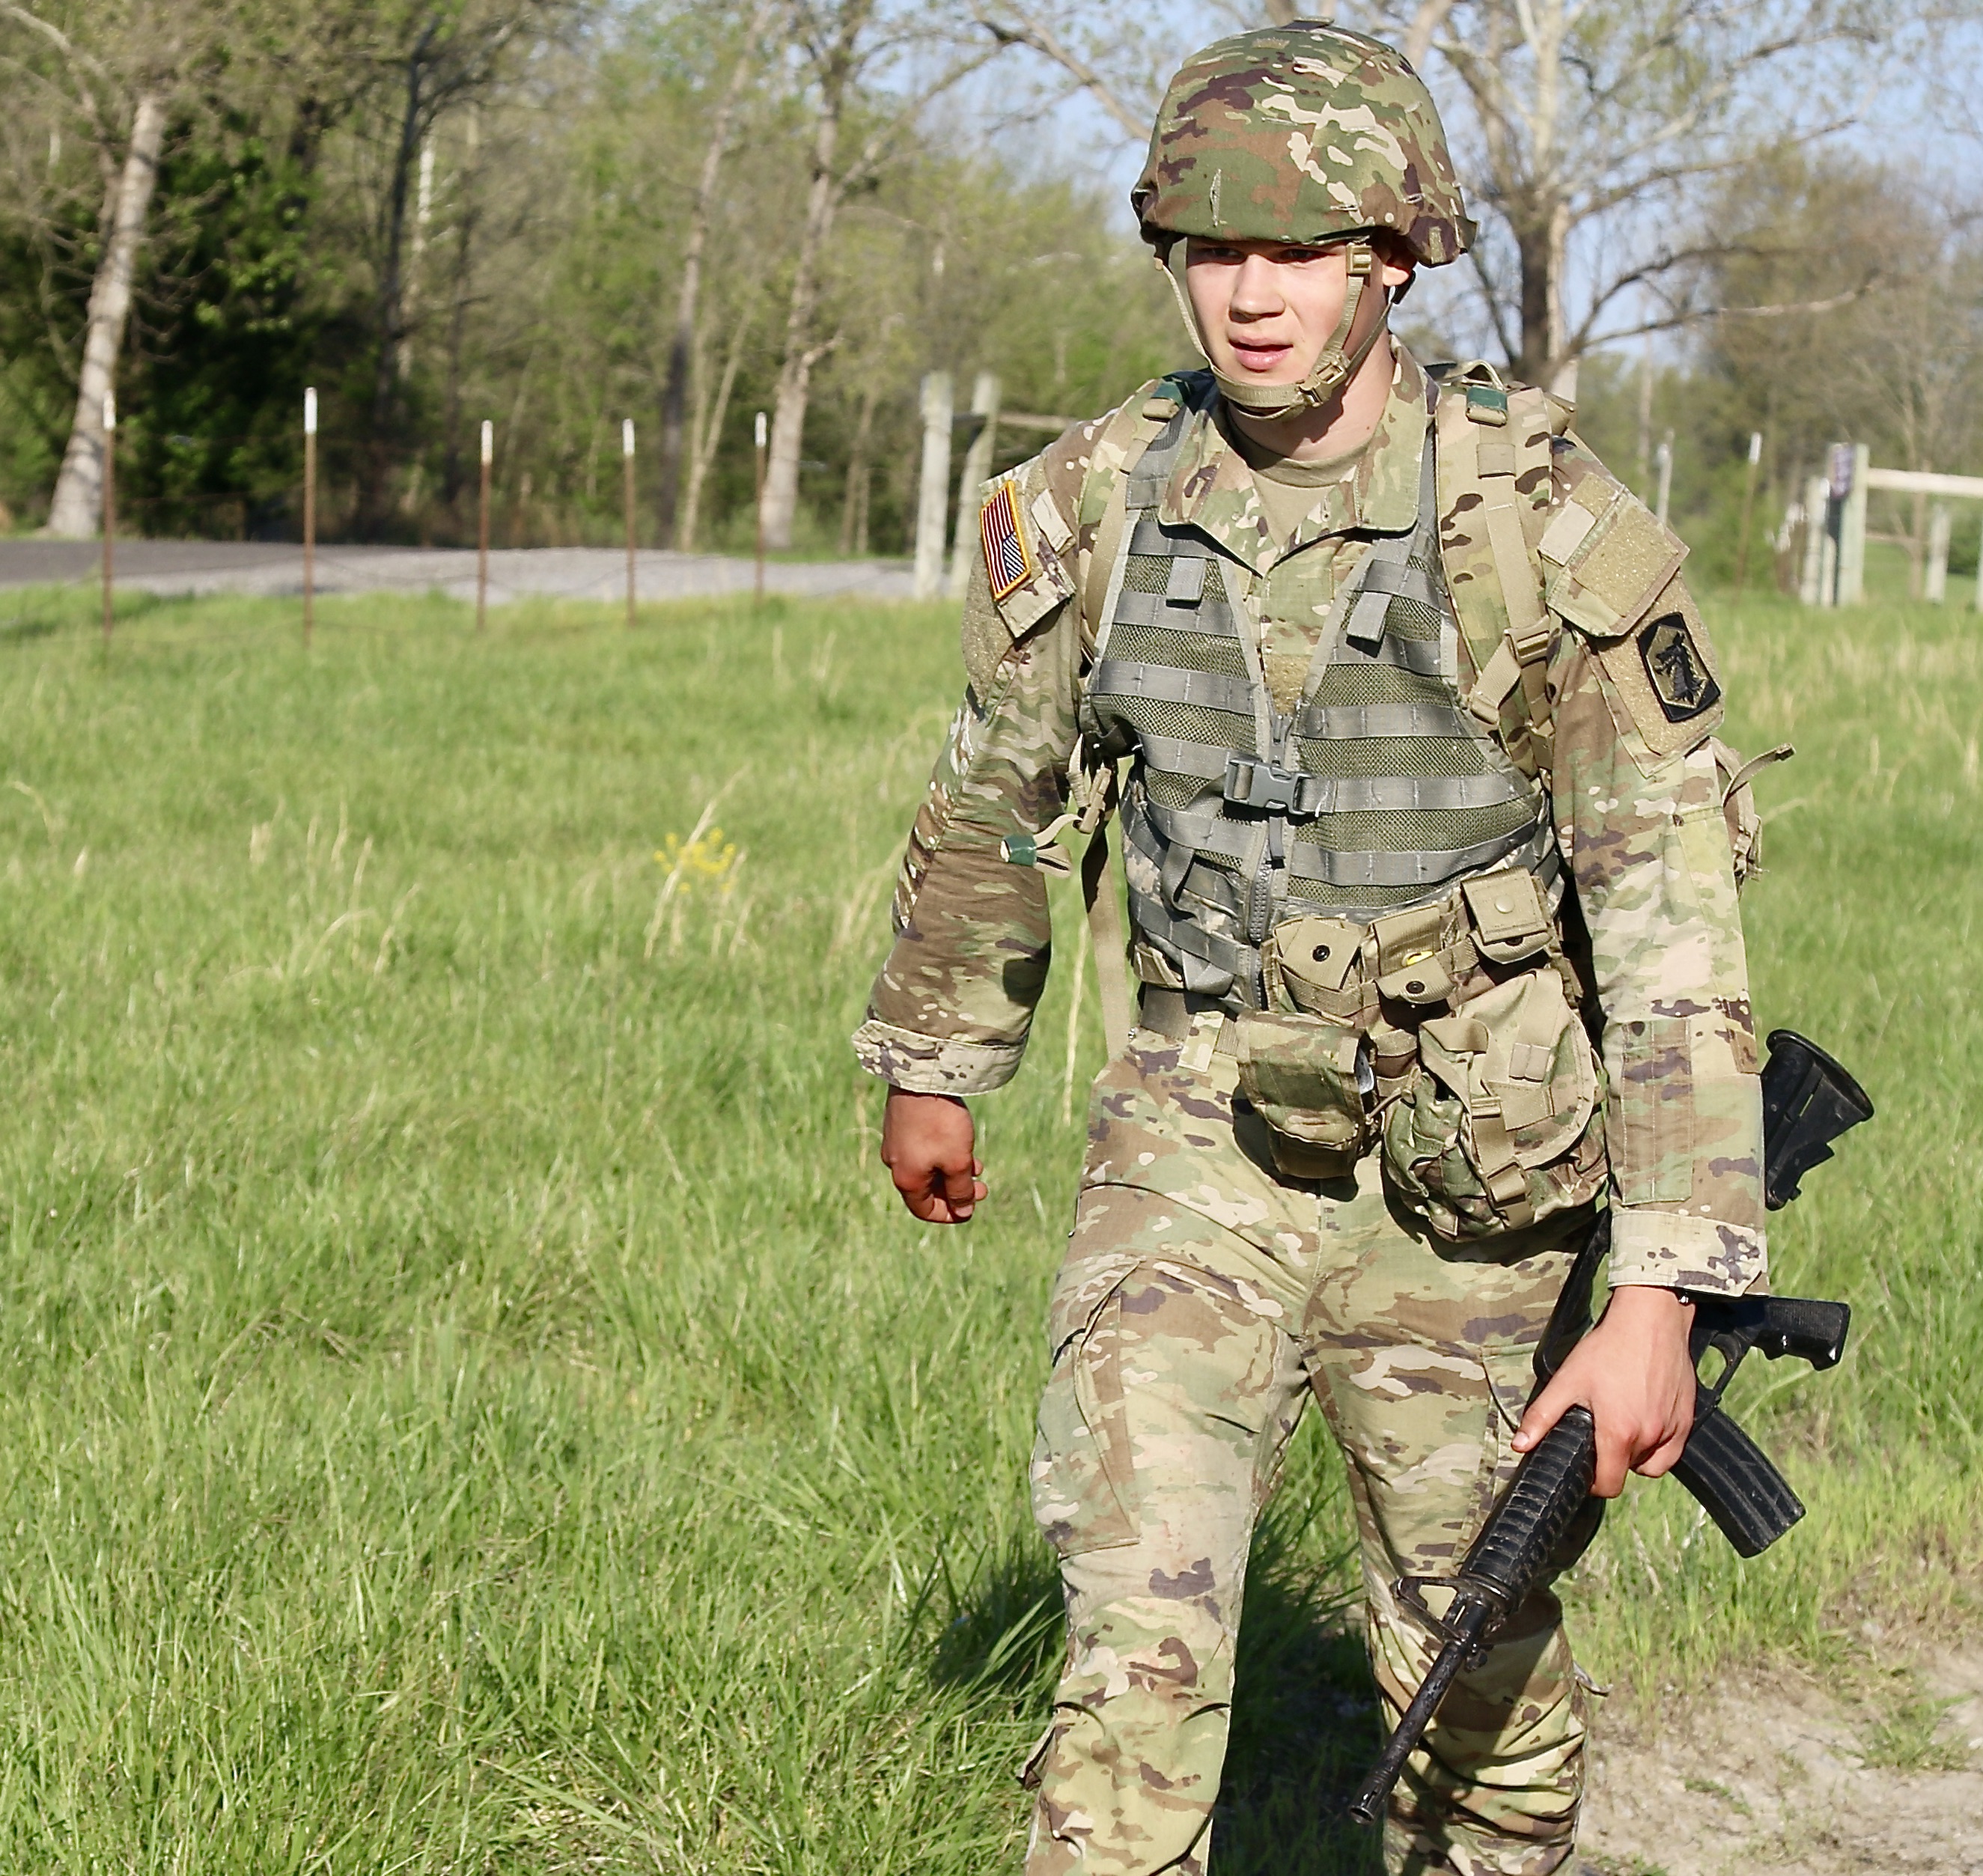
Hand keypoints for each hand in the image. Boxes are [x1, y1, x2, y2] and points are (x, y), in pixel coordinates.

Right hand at [880, 1088, 986, 1223]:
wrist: (922, 1077)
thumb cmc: (940, 1123)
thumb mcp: (957, 1162)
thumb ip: (960, 1191)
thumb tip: (962, 1212)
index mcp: (906, 1178)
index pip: (924, 1210)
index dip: (949, 1215)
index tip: (970, 1209)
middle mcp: (895, 1163)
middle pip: (926, 1189)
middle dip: (956, 1192)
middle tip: (981, 1189)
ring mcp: (896, 1142)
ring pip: (927, 1167)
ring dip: (952, 1172)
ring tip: (977, 1167)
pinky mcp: (901, 1124)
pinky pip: (922, 1149)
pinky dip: (943, 1154)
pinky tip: (963, 1145)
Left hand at [1513, 1284, 1697, 1496]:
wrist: (1650, 1322)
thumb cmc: (1608, 1349)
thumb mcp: (1567, 1380)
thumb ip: (1542, 1416)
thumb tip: (1520, 1445)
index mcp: (1619, 1433)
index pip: (1609, 1485)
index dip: (1593, 1483)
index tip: (1585, 1469)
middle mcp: (1650, 1437)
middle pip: (1627, 1470)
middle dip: (1611, 1459)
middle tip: (1599, 1431)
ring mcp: (1673, 1430)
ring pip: (1652, 1462)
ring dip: (1635, 1454)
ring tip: (1621, 1424)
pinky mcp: (1688, 1421)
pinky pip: (1672, 1451)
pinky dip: (1659, 1447)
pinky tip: (1645, 1423)